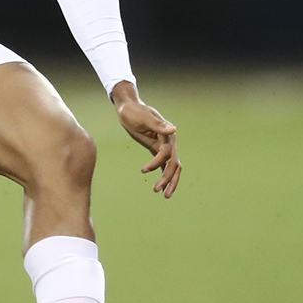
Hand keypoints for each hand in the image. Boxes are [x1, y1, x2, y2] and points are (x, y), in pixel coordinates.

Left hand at [110, 80, 180, 197]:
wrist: (128, 108)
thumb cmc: (134, 111)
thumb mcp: (143, 117)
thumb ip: (158, 125)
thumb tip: (173, 130)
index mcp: (167, 134)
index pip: (167, 153)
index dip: (157, 163)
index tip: (143, 170)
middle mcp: (169, 141)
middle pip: (173, 164)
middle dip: (168, 178)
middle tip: (158, 191)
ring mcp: (164, 146)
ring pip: (171, 167)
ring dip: (169, 180)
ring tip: (163, 195)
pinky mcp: (157, 149)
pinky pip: (163, 165)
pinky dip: (164, 175)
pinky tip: (161, 187)